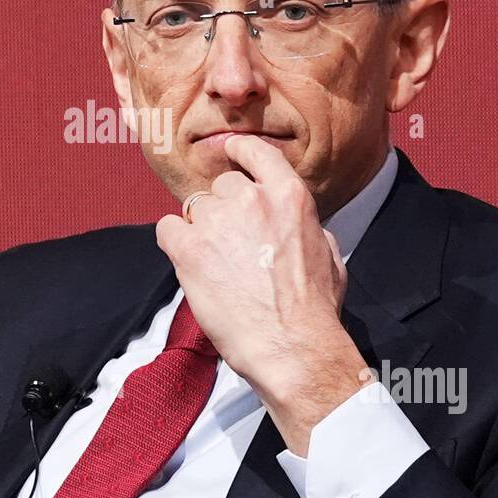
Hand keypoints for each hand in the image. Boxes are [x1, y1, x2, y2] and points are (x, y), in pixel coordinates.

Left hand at [154, 135, 370, 456]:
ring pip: (195, 207)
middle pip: (222, 185)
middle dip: (225, 208)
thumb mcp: (330, 254)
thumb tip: (294, 224)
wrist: (292, 346)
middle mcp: (251, 200)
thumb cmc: (315, 309)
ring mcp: (217, 223)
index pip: (256, 152)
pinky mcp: (189, 250)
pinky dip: (173, 241)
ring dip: (201, 228)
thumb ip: (307, 227)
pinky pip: (167, 227)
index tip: (230, 152)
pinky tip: (187, 259)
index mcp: (289, 196)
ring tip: (214, 260)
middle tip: (231, 241)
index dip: (239, 151)